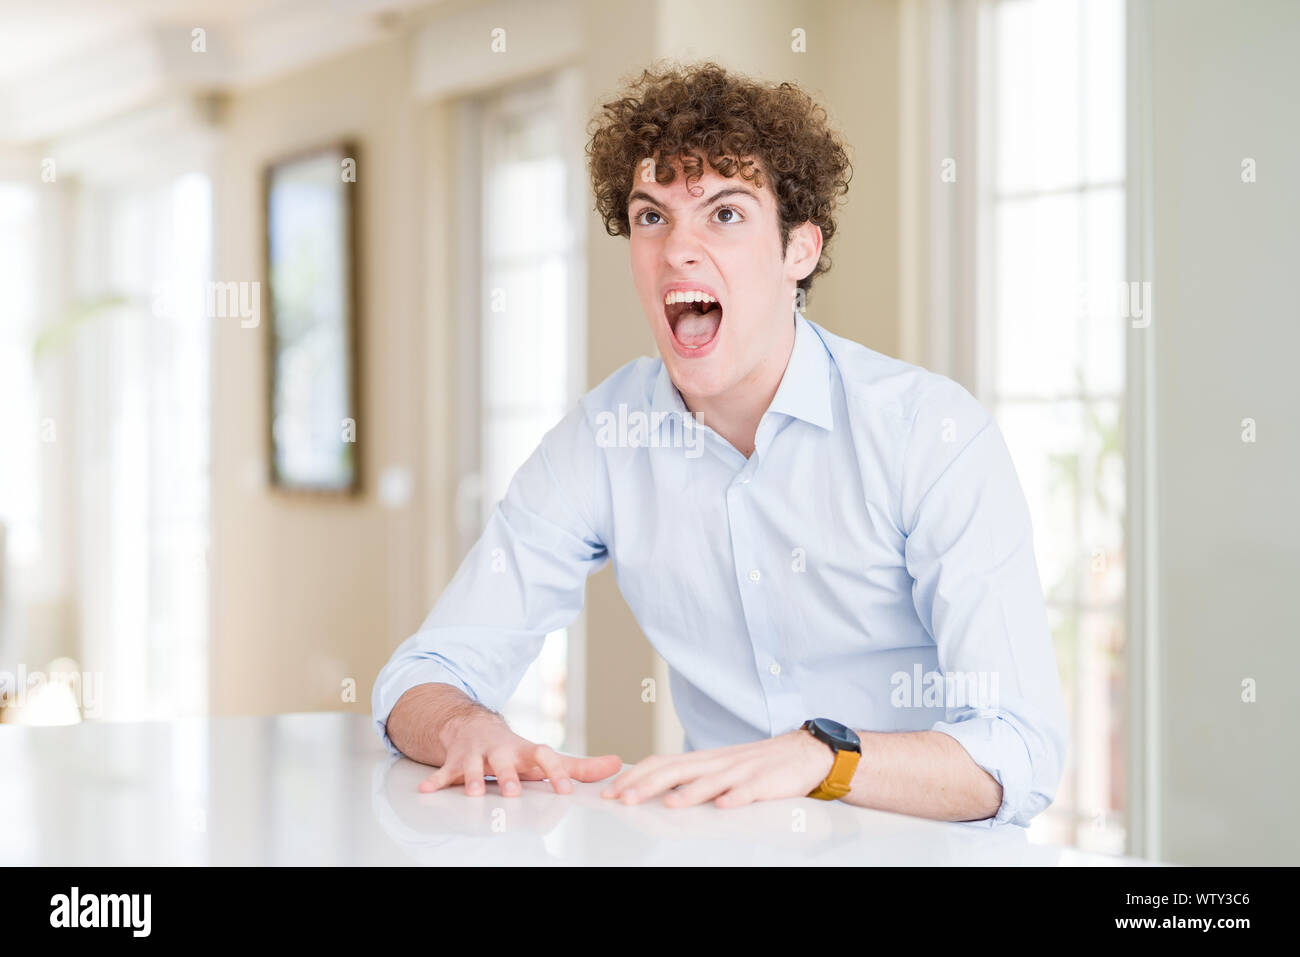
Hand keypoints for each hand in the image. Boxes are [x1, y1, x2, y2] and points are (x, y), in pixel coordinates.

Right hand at [419, 710, 621, 796]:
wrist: (475, 727)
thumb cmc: (516, 751)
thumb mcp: (546, 758)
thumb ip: (579, 767)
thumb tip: (617, 765)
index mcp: (527, 751)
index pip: (546, 758)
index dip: (556, 773)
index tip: (565, 791)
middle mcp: (502, 750)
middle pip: (507, 762)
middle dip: (510, 776)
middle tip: (515, 792)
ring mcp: (477, 754)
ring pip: (474, 766)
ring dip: (473, 778)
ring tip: (475, 793)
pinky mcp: (455, 761)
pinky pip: (443, 771)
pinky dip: (435, 781)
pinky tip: (426, 792)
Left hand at [600, 728, 836, 807]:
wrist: (802, 752)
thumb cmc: (755, 764)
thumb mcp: (718, 768)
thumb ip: (691, 777)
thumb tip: (656, 792)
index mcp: (703, 760)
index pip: (661, 763)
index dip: (635, 776)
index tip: (611, 792)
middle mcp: (717, 763)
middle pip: (676, 770)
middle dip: (647, 785)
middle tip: (623, 799)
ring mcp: (741, 771)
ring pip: (711, 781)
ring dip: (688, 793)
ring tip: (668, 805)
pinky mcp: (765, 783)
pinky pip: (749, 791)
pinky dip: (736, 798)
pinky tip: (724, 806)